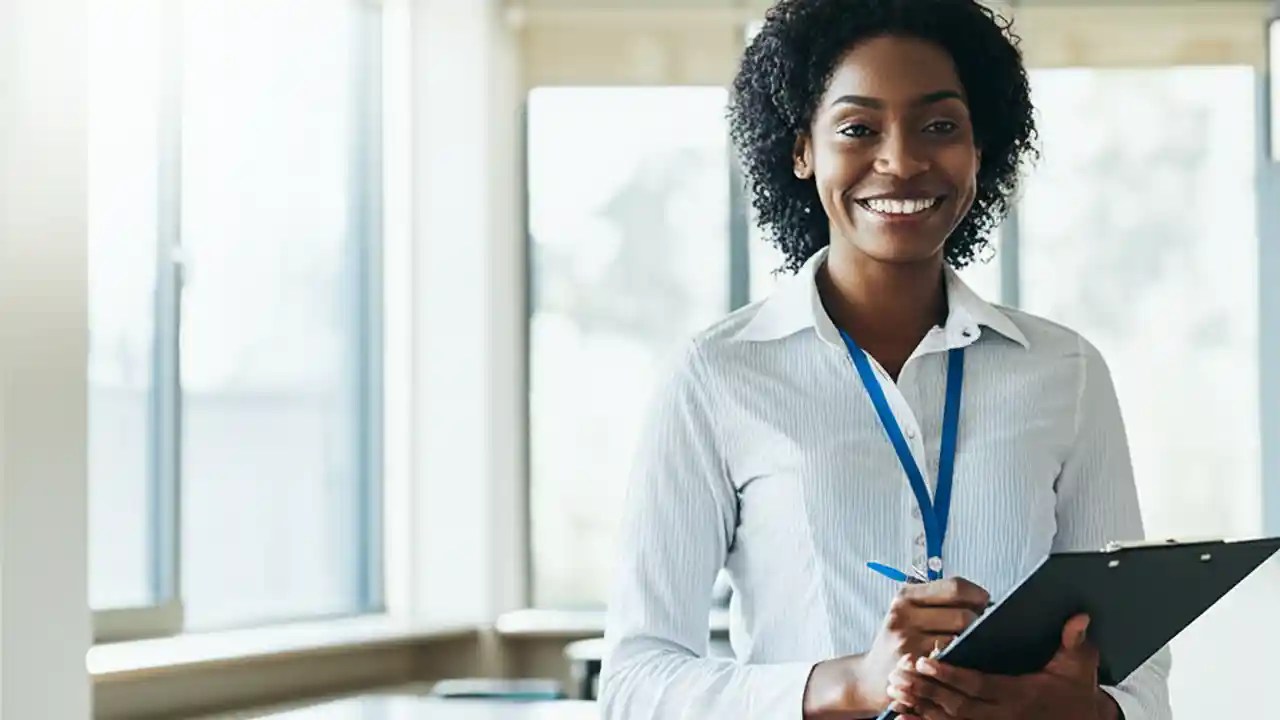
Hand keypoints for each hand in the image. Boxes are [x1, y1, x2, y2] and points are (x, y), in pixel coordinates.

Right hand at [802, 578, 989, 718]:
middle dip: (978, 623)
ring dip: (972, 644)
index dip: (977, 595)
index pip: (954, 587)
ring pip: (960, 640)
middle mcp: (904, 616)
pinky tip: (960, 661)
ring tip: (969, 645)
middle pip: (963, 615)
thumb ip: (936, 601)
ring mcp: (908, 643)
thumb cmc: (897, 642)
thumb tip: (981, 600)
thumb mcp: (906, 612)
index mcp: (905, 596)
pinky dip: (962, 660)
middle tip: (979, 629)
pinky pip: (952, 661)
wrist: (869, 677)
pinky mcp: (913, 667)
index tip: (983, 603)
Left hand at [885, 614, 1121, 719]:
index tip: (925, 661)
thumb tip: (1078, 617)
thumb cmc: (1076, 692)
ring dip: (920, 708)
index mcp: (1020, 694)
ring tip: (894, 692)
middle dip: (926, 691)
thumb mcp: (1080, 666)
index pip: (978, 685)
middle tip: (898, 674)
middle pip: (956, 706)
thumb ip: (1075, 642)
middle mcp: (1003, 715)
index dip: (950, 674)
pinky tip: (903, 716)